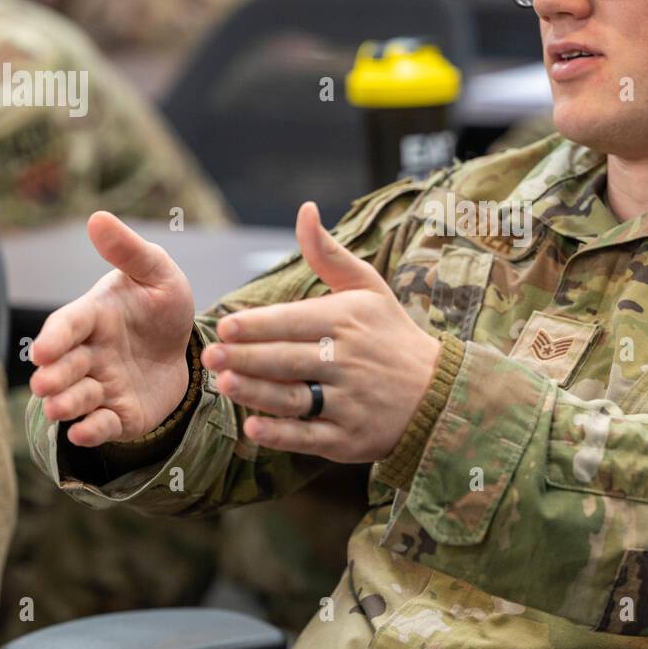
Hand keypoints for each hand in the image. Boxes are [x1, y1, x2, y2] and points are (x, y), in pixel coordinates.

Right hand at [29, 212, 195, 446]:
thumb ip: (129, 251)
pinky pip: (101, 425)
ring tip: (60, 409)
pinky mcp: (119, 415)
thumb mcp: (157, 273)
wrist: (186, 347)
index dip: (56, 338)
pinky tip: (85, 433)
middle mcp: (89, 354)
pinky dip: (91, 430)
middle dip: (54, 376)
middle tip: (46, 384)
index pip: (68, 325)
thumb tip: (98, 218)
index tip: (44, 351)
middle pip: (65, 367)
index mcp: (93, 316)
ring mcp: (101, 386)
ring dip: (67, 404)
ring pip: (77, 398)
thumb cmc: (161, 305)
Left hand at [201, 202, 441, 462]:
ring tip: (224, 383)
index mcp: (349, 321)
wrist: (437, 392)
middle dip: (247, 357)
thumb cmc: (390, 334)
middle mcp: (350, 361)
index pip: (296, 322)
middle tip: (209, 355)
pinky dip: (281, 434)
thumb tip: (304, 210)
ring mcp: (351, 401)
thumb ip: (328, 254)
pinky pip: (310, 436)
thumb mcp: (368, 288)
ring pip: (295, 398)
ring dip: (257, 393)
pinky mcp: (350, 438)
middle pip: (289, 360)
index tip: (226, 326)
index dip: (259, 325)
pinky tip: (253, 428)